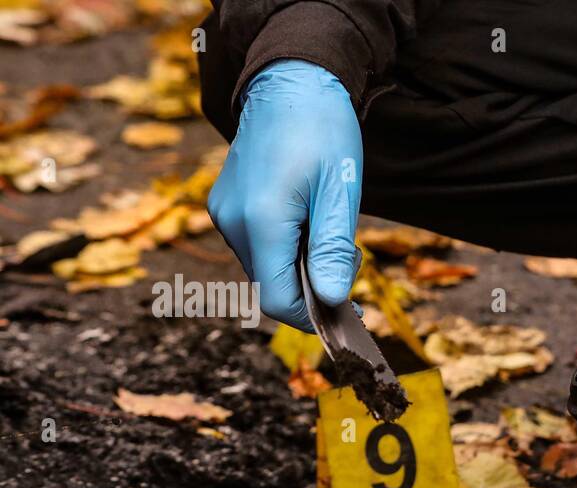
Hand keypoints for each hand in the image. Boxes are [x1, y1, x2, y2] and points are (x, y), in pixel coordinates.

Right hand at [208, 60, 362, 331]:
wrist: (291, 79)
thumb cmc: (322, 128)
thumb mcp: (339, 192)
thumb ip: (333, 249)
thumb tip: (330, 300)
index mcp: (260, 220)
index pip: (279, 300)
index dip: (314, 317)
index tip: (351, 313)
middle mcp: (230, 221)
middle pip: (272, 286)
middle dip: (314, 287)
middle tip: (351, 257)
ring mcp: (224, 212)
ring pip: (266, 267)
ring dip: (302, 266)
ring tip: (332, 232)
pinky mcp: (226, 204)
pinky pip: (258, 246)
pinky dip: (288, 248)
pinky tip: (311, 222)